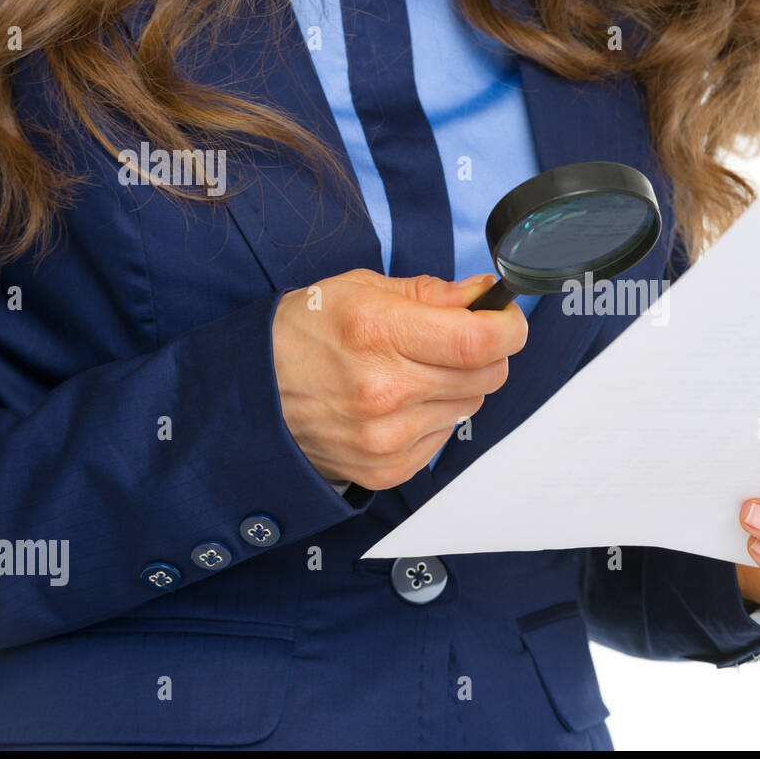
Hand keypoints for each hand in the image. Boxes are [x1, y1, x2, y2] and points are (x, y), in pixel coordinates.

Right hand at [272, 269, 526, 489]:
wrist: (250, 399)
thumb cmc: (302, 336)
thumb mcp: (360, 289)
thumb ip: (432, 293)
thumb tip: (484, 294)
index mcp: (379, 333)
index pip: (481, 340)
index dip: (509, 327)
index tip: (505, 317)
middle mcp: (385, 390)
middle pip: (488, 375)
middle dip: (487, 351)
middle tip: (459, 339)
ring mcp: (387, 436)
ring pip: (471, 405)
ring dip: (459, 384)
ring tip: (416, 370)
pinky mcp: (388, 468)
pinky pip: (445, 437)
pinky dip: (436, 416)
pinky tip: (401, 401)